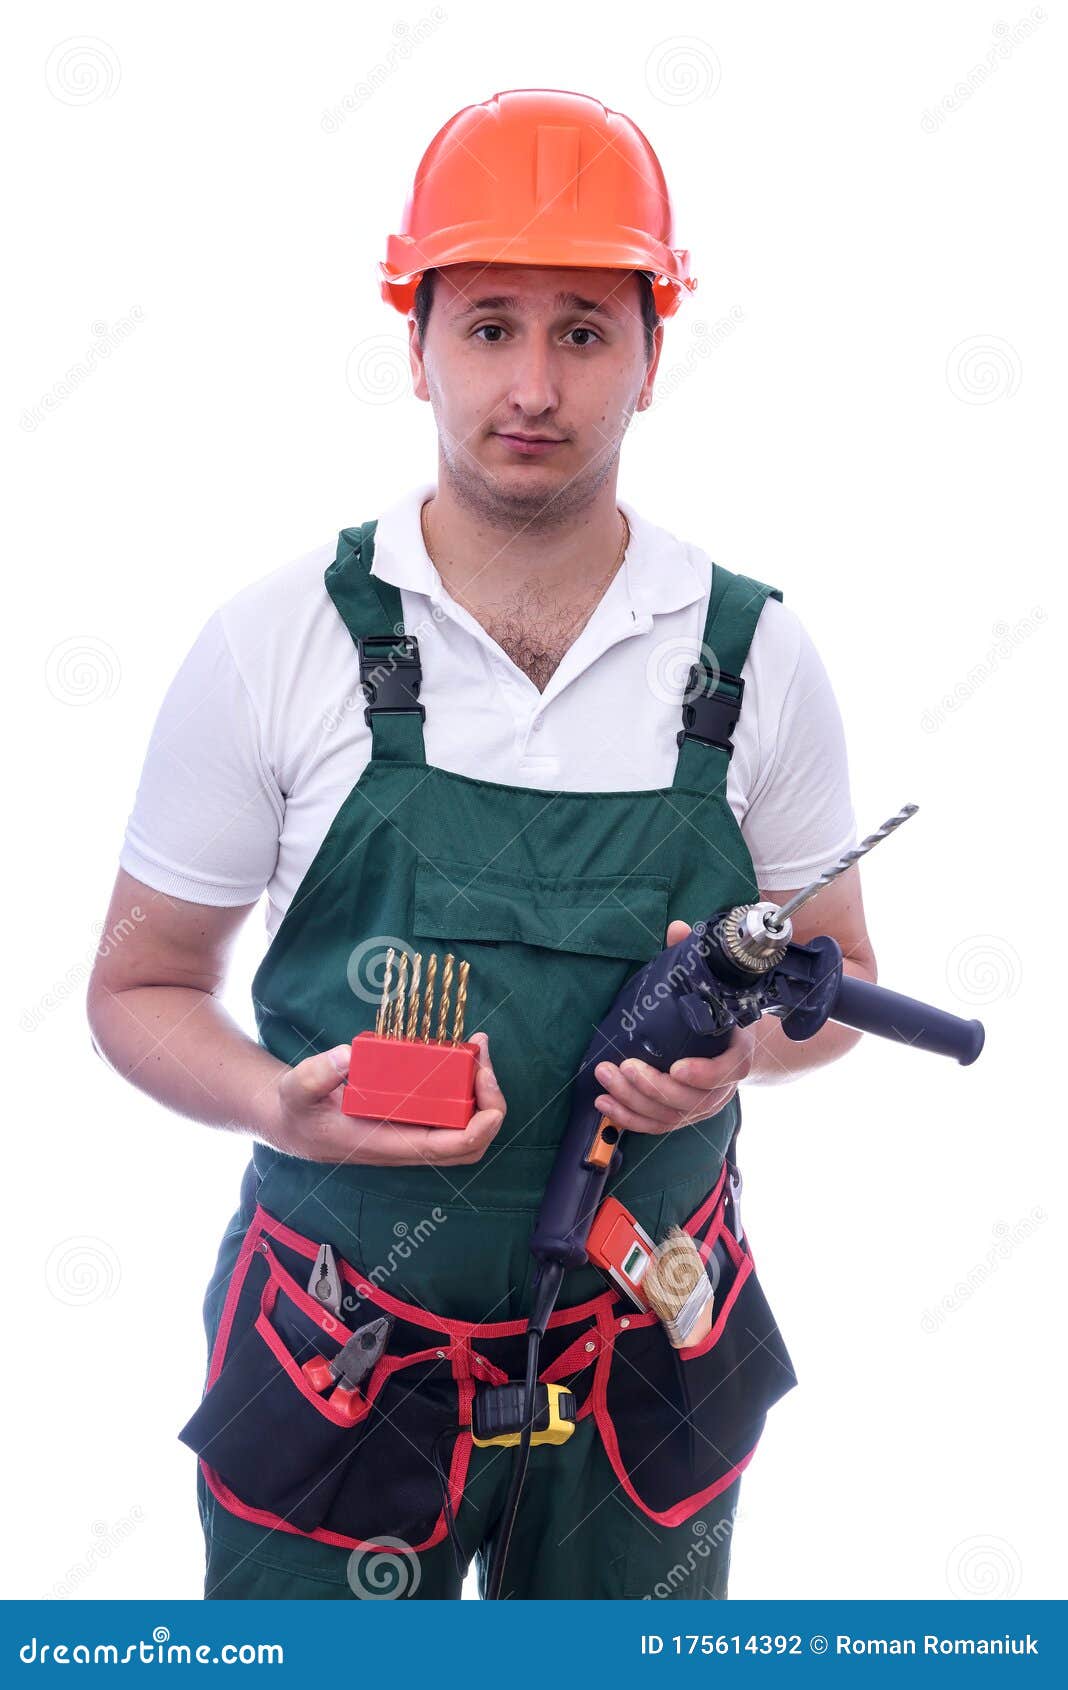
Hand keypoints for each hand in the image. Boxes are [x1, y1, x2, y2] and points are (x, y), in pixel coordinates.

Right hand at [266, 1030, 506, 1165]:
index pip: (449, 1147)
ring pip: (466, 1133)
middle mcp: (407, 1146)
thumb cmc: (298, 1110)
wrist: (292, 1123)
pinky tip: (461, 1057)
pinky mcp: (411, 1123)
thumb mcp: (297, 1089)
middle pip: (471, 1145)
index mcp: (388, 1145)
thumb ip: (317, 1074)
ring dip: (482, 1096)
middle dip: (490, 1104)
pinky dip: (466, 1091)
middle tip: (483, 1058)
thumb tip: (348, 1054)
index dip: (480, 1123)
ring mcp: (412, 1136)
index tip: (484, 1079)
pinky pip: (452, 1117)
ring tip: (478, 1051)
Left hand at [591, 919, 755, 1135]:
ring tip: (605, 1079)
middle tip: (622, 1066)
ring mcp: (701, 1106)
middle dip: (652, 1086)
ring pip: (670, 1115)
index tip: (677, 1068)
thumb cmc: (716, 1013)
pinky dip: (630, 1119)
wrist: (729, 1046)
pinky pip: (657, 1126)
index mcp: (736, 1055)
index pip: (727, 1072)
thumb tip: (675, 929)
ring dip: (634, 1100)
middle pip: (690, 1099)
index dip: (704, 1074)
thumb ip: (692, 959)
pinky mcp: (681, 1116)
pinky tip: (606, 1105)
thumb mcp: (711, 986)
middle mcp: (722, 1087)